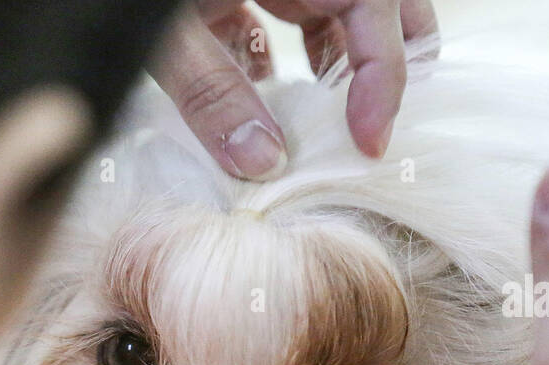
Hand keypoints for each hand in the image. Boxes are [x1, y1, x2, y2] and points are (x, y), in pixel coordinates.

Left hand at [150, 0, 436, 178]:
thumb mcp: (164, 34)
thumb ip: (212, 93)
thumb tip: (263, 165)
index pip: (376, 9)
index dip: (384, 78)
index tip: (369, 143)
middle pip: (377, 8)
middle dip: (383, 71)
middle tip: (372, 139)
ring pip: (334, 21)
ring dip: (335, 81)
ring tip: (322, 145)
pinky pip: (281, 28)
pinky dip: (282, 74)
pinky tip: (264, 123)